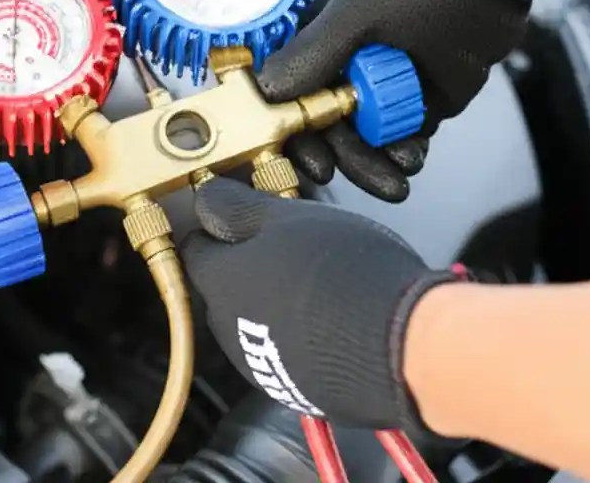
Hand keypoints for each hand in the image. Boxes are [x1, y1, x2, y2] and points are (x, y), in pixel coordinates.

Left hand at [181, 177, 454, 429]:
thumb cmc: (338, 269)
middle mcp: (226, 328)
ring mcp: (259, 366)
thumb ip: (239, 208)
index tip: (250, 217)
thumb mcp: (288, 218)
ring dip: (275, 305)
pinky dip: (300, 338)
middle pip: (225, 288)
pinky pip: (286, 354)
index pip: (198, 247)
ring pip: (254, 323)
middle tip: (294, 249)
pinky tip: (332, 325)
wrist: (392, 346)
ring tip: (320, 289)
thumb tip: (206, 198)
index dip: (223, 227)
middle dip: (250, 269)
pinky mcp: (294, 390)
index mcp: (218, 281)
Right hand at [258, 0, 589, 200]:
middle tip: (350, 177)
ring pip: (367, 136)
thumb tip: (265, 89)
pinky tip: (413, 159)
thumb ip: (313, 51)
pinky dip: (406, 151)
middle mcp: (348, 59)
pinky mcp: (424, 95)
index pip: (289, 88)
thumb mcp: (361, 10)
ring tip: (397, 180)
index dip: (293, 128)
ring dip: (376, 161)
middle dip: (343, 154)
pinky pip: (405, 134)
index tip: (311, 162)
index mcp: (321, 32)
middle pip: (328, 122)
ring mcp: (387, 79)